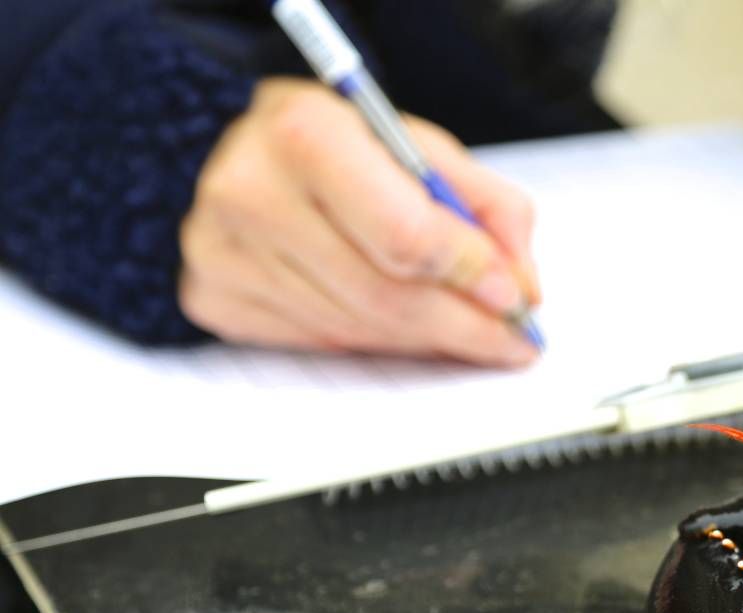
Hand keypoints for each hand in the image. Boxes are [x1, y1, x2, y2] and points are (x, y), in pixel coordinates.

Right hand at [179, 77, 539, 366]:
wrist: (245, 153)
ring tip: (463, 331)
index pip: (406, 234)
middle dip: (464, 327)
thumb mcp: (423, 149)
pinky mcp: (215, 296)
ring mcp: (222, 250)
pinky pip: (320, 343)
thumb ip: (489, 208)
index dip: (471, 274)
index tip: (516, 298)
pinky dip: (376, 343)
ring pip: (358, 328)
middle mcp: (251, 192)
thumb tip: (524, 287)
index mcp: (306, 133)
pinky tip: (401, 327)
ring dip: (426, 341)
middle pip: (385, 295)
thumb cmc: (345, 150)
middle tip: (512, 341)